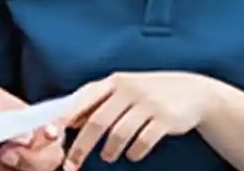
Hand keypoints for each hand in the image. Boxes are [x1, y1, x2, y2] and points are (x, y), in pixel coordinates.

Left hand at [0, 82, 65, 170]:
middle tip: (3, 153)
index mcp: (30, 128)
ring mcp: (6, 168)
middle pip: (44, 165)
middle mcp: (24, 153)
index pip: (52, 141)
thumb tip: (30, 136)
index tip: (32, 138)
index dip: (44, 144)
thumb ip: (8, 111)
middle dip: (25, 160)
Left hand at [61, 72, 219, 168]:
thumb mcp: (123, 90)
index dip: (65, 118)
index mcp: (114, 82)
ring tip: (108, 157)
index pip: (82, 100)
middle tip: (71, 164)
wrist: (193, 92)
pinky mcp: (165, 118)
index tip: (50, 135)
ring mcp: (148, 103)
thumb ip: (98, 102)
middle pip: (98, 121)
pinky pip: (143, 141)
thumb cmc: (148, 93)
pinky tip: (133, 154)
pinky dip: (135, 152)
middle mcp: (129, 89)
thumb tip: (68, 119)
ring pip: (120, 133)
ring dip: (110, 150)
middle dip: (82, 146)